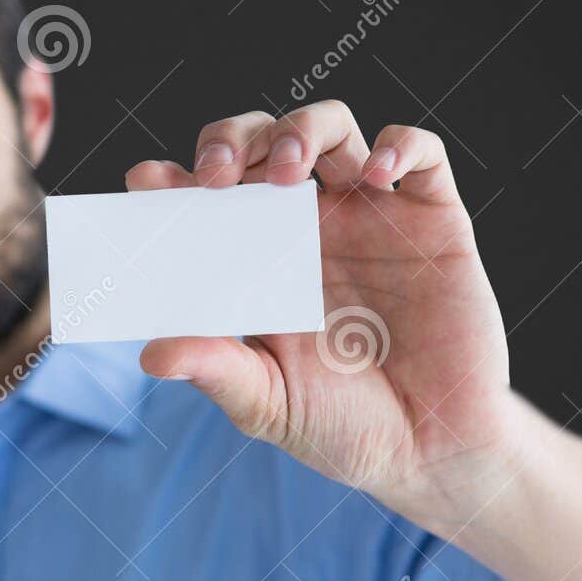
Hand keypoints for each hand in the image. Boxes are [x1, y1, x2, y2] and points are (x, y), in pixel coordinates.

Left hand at [128, 100, 515, 521]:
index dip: (176, 178)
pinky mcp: (433, 222)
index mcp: (260, 262)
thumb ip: (216, 370)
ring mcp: (372, 218)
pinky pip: (422, 154)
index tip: (148, 183)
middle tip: (218, 175)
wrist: (431, 452)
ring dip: (302, 131)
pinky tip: (376, 175)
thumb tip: (151, 353)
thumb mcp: (268, 404)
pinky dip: (401, 145)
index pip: (209, 196)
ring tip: (288, 172)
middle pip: (263, 142)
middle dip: (233, 139)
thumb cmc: (344, 428)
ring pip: (332, 128)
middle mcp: (311, 228)